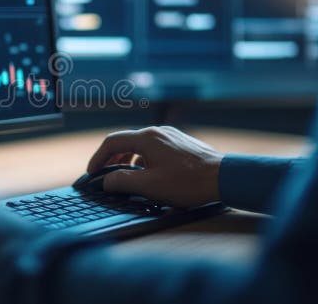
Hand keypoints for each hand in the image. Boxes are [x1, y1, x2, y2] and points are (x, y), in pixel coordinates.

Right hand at [87, 127, 222, 207]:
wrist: (224, 178)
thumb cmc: (189, 182)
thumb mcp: (150, 186)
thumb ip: (123, 182)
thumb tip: (106, 181)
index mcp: (147, 138)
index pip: (112, 142)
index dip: (98, 157)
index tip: (92, 172)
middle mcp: (158, 132)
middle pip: (126, 141)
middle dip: (112, 158)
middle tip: (104, 174)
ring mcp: (171, 136)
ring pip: (141, 145)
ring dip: (128, 159)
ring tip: (125, 176)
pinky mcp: (181, 144)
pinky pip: (154, 148)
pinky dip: (143, 159)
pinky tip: (148, 173)